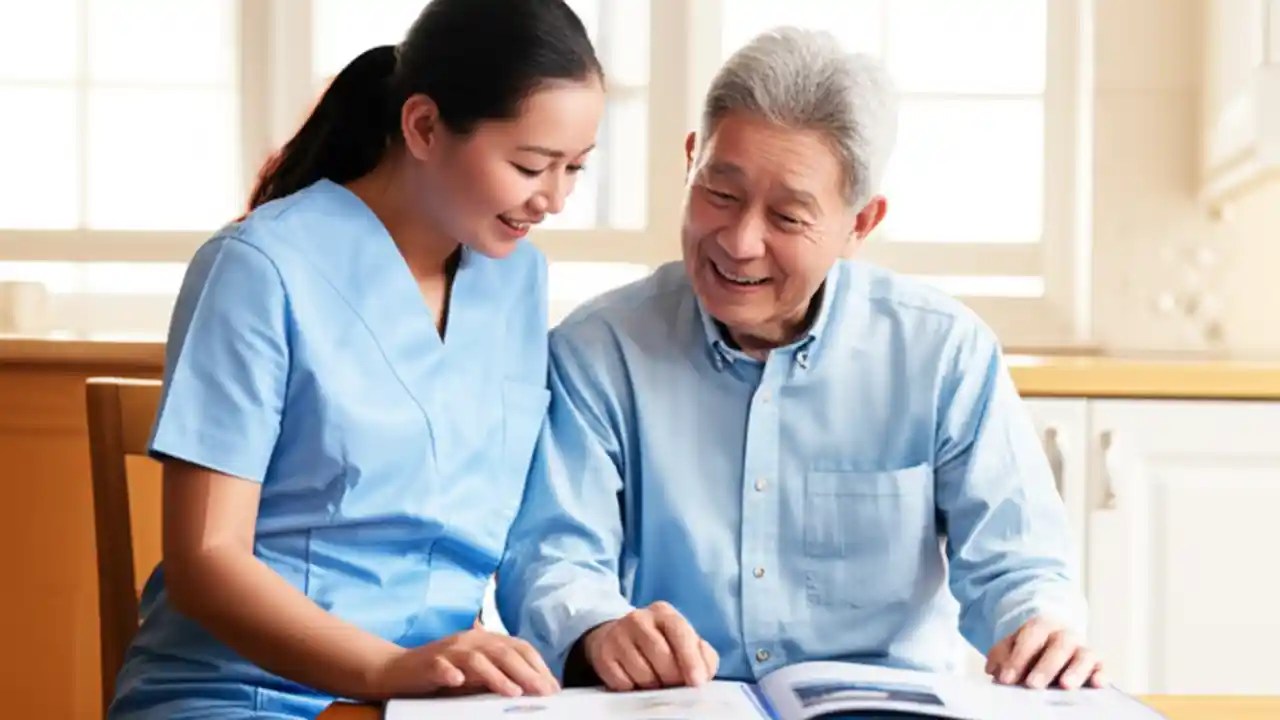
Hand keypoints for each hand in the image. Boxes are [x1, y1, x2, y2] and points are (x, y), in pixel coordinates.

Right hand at [373, 628, 559, 697]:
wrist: (398, 668)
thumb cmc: (444, 672)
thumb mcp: (477, 672)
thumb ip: (500, 674)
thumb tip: (532, 688)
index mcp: (486, 639)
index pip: (519, 647)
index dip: (538, 665)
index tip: (553, 687)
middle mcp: (471, 640)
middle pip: (503, 652)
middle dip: (526, 672)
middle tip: (543, 692)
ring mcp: (450, 650)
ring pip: (477, 659)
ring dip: (496, 675)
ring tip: (513, 692)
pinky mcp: (430, 663)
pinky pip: (442, 666)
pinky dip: (451, 673)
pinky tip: (458, 683)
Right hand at [583, 601, 718, 690]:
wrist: (617, 638)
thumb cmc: (660, 644)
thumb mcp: (684, 642)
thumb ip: (702, 655)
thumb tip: (703, 673)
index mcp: (663, 613)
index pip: (680, 633)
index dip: (690, 659)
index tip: (697, 682)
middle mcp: (639, 618)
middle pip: (662, 656)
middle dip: (672, 678)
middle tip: (674, 684)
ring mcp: (618, 635)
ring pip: (643, 673)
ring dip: (653, 685)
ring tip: (655, 680)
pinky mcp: (603, 654)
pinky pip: (623, 683)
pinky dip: (633, 688)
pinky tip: (636, 680)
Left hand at [986, 617, 1105, 689]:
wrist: (1054, 640)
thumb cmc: (1031, 648)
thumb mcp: (1012, 646)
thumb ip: (1002, 655)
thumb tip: (994, 670)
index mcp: (1041, 626)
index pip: (1031, 637)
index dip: (1018, 658)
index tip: (1006, 679)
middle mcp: (1065, 635)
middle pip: (1059, 645)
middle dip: (1045, 666)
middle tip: (1032, 685)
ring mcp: (1083, 649)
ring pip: (1084, 655)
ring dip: (1075, 671)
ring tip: (1065, 686)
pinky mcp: (1098, 664)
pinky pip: (1103, 667)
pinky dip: (1101, 675)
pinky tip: (1098, 684)